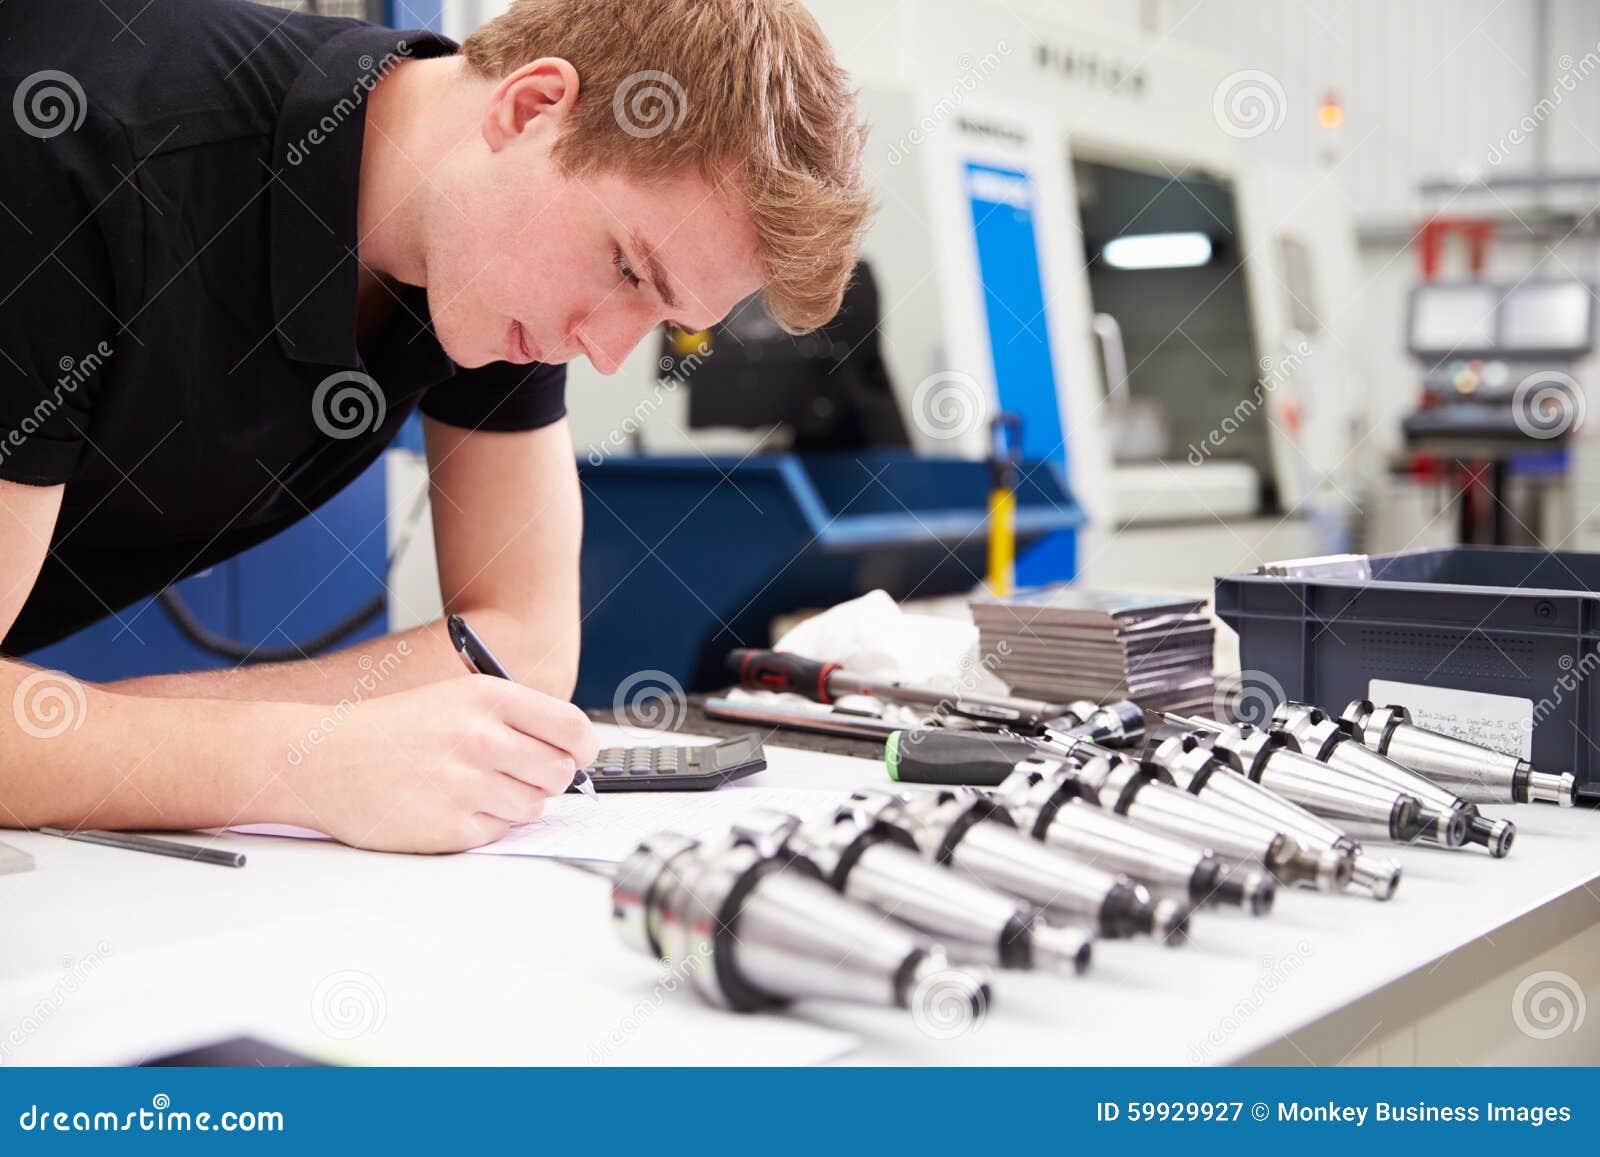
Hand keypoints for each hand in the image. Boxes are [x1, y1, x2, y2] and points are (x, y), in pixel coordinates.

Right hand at [290, 675, 599, 852]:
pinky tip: (451, 806)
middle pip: (560, 773)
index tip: (579, 756)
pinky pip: (498, 833)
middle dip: (545, 777)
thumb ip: (517, 719)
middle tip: (514, 774)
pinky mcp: (448, 827)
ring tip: (473, 787)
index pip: (573, 728)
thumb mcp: (459, 698)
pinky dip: (483, 825)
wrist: (324, 760)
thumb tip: (574, 750)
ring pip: (533, 807)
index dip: (584, 748)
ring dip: (514, 803)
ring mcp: (465, 785)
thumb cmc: (394, 730)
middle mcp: (481, 738)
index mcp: (489, 698)